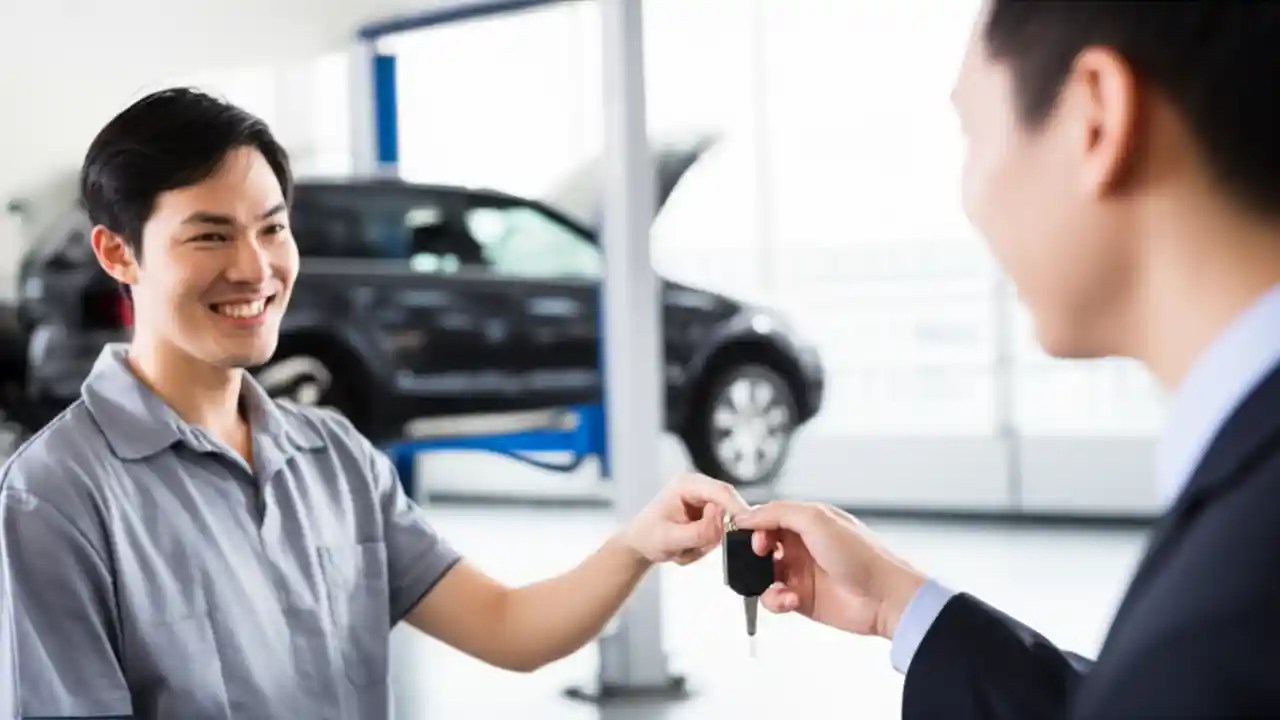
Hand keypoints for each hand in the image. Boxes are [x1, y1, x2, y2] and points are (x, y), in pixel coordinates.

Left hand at [618, 473, 750, 564]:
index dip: (737, 508)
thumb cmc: (647, 536)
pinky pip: (722, 533)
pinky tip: (688, 547)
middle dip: (717, 532)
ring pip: (726, 524)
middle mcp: (700, 488)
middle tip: (695, 547)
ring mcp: (707, 503)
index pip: (721, 491)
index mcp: (687, 484)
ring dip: (708, 542)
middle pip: (730, 507)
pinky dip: (707, 545)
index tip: (747, 527)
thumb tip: (723, 526)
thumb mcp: (669, 538)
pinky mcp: (711, 516)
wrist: (640, 545)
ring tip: (683, 548)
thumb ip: (697, 533)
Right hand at [733, 501, 925, 639]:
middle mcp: (803, 545)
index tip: (747, 532)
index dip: (755, 523)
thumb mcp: (816, 520)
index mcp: (808, 521)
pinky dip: (775, 599)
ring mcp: (801, 572)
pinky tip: (790, 599)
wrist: (883, 597)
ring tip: (777, 584)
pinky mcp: (801, 599)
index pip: (769, 516)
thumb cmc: (860, 555)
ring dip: (762, 579)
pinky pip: (774, 597)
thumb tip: (747, 515)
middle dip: (753, 551)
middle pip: (762, 544)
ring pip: (763, 573)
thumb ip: (778, 513)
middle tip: (760, 555)